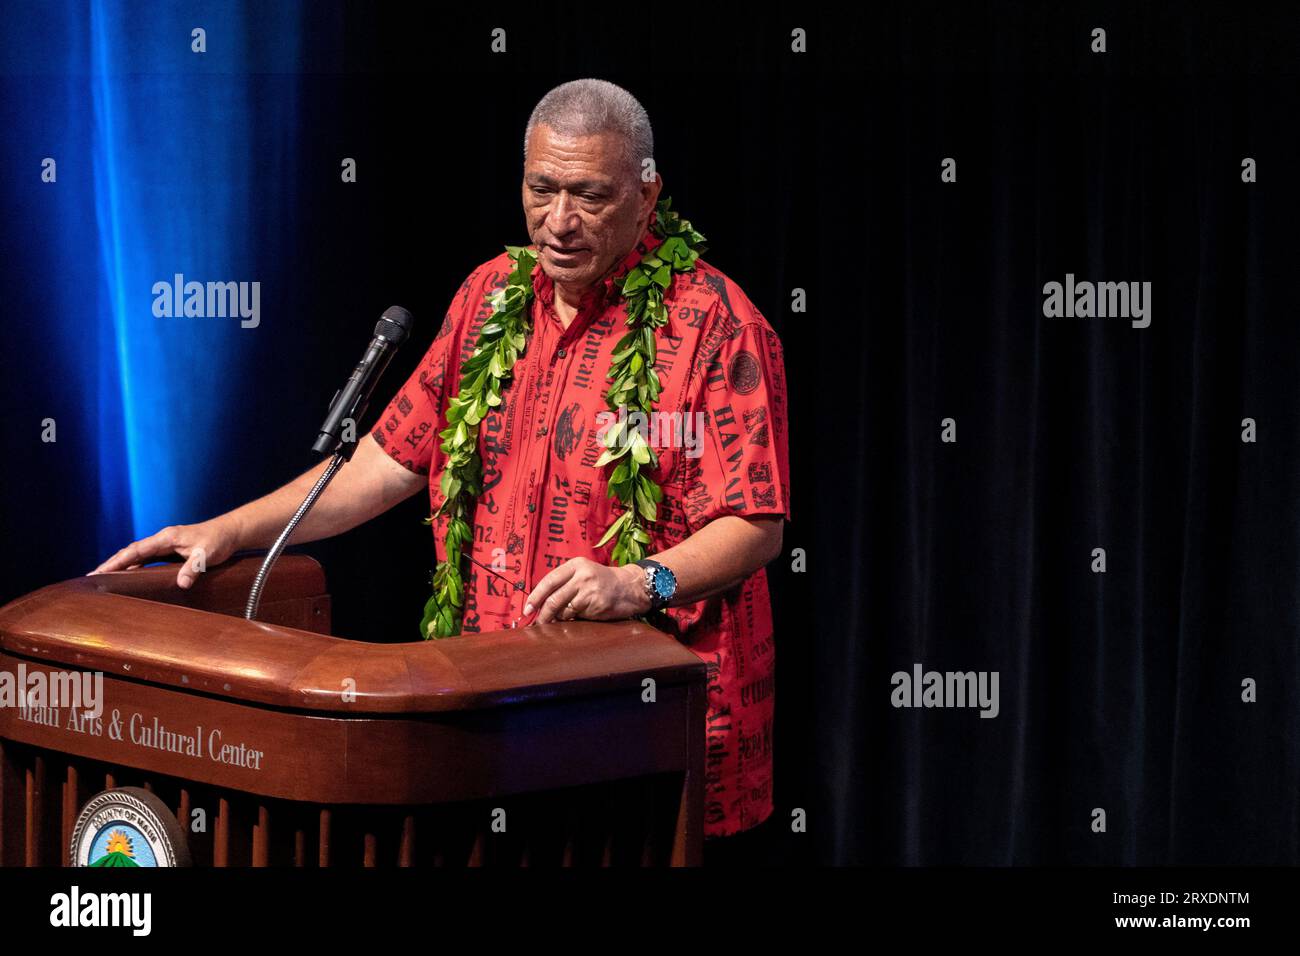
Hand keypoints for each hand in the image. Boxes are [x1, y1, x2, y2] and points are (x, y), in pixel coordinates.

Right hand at [89, 517, 241, 588]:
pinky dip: (135, 566)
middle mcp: (162, 540)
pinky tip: (129, 577)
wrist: (230, 532)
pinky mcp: (171, 551)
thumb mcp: (207, 554)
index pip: (135, 550)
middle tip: (93, 578)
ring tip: (104, 579)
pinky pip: (148, 559)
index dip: (116, 561)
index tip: (99, 572)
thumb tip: (181, 583)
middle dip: (112, 564)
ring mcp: (166, 545)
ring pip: (138, 556)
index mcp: (166, 537)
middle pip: (131, 552)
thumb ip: (193, 567)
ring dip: (122, 566)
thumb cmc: (219, 540)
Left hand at [524, 557, 649, 624]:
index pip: (549, 581)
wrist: (631, 587)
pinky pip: (577, 617)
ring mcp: (590, 590)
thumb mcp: (583, 573)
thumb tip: (540, 602)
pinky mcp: (597, 605)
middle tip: (537, 623)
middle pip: (554, 598)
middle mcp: (582, 576)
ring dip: (560, 618)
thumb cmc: (602, 582)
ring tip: (566, 617)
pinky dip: (574, 619)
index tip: (527, 609)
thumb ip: (564, 582)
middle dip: (543, 613)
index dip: (535, 596)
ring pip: (564, 610)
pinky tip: (582, 615)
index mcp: (576, 565)